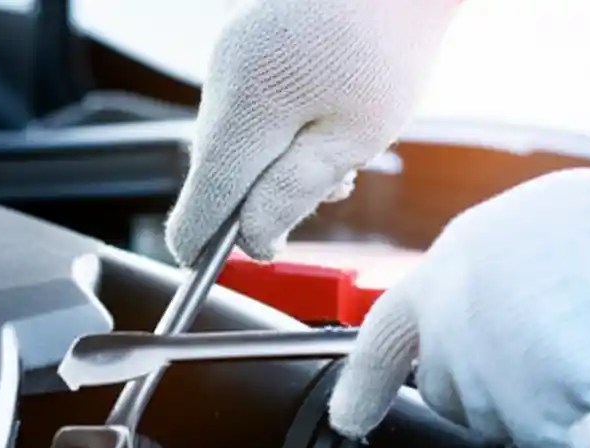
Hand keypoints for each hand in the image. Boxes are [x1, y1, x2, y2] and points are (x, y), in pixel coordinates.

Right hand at [164, 0, 458, 264]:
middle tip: (333, 187)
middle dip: (258, 197)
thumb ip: (294, 193)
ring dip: (270, 160)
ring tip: (339, 146)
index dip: (205, 246)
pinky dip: (273, 124)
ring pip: (229, 138)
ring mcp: (224, 55)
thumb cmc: (389, 42)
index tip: (225, 264)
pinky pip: (240, 104)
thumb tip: (253, 240)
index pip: (201, 204)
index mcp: (245, 111)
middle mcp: (220, 80)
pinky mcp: (238, 41)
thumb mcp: (354, 137)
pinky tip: (322, 110)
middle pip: (215, 172)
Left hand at [328, 148, 589, 447]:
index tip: (348, 420)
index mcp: (441, 272)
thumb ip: (478, 284)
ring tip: (583, 354)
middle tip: (542, 362)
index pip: (380, 340)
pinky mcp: (530, 402)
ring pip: (494, 424)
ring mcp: (484, 365)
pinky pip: (544, 444)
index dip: (362, 386)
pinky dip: (575, 430)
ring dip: (537, 408)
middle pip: (444, 394)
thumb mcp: (515, 234)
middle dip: (487, 392)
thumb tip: (477, 318)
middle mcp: (449, 322)